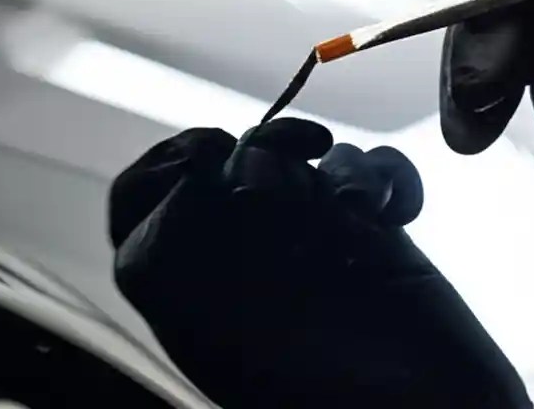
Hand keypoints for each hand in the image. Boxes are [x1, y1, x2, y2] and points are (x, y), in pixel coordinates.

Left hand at [109, 119, 530, 408]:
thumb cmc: (325, 393)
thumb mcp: (216, 334)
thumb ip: (171, 254)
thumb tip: (190, 175)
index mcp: (188, 291)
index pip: (137, 202)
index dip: (160, 168)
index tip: (203, 162)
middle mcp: (239, 258)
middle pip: (220, 158)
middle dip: (257, 149)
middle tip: (284, 182)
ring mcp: (306, 239)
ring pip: (297, 155)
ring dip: (333, 169)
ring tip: (354, 209)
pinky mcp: (368, 233)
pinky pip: (366, 168)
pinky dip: (385, 178)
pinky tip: (396, 216)